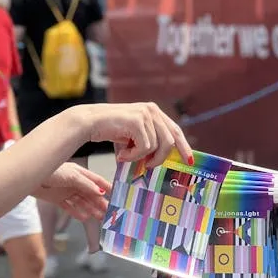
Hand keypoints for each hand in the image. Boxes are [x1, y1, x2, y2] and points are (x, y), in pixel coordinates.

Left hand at [33, 162, 109, 221]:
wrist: (30, 176)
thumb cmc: (51, 170)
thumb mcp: (71, 176)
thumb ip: (86, 185)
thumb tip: (100, 192)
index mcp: (80, 173)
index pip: (97, 181)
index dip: (106, 188)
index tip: (116, 195)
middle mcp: (74, 183)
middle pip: (90, 194)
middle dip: (100, 202)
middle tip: (109, 212)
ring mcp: (66, 191)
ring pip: (82, 202)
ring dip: (91, 209)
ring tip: (99, 217)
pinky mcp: (57, 199)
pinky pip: (69, 207)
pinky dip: (77, 212)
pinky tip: (84, 217)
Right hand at [77, 102, 191, 166]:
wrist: (88, 123)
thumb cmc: (109, 130)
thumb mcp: (133, 136)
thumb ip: (149, 143)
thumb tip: (160, 161)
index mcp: (153, 111)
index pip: (174, 130)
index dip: (183, 146)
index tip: (189, 160)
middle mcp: (152, 110)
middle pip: (170, 141)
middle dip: (161, 158)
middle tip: (149, 167)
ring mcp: (145, 114)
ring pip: (157, 146)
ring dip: (142, 157)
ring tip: (126, 157)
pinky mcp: (137, 121)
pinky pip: (145, 148)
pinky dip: (133, 155)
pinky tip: (121, 154)